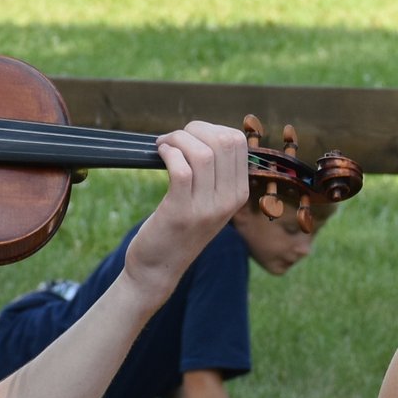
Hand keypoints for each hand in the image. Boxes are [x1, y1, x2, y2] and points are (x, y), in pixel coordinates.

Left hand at [123, 122, 254, 301]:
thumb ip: (213, 174)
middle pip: (225, 141)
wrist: (159, 269)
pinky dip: (168, 152)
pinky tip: (159, 154)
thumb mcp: (207, 203)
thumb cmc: (177, 229)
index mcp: (238, 194)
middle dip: (195, 130)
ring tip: (164, 146)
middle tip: (174, 140)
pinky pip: (181, 168)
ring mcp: (206, 208)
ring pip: (202, 152)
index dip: (210, 129)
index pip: (238, 142)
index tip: (189, 137)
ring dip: (178, 139)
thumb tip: (199, 133)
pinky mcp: (180, 212)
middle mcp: (228, 201)